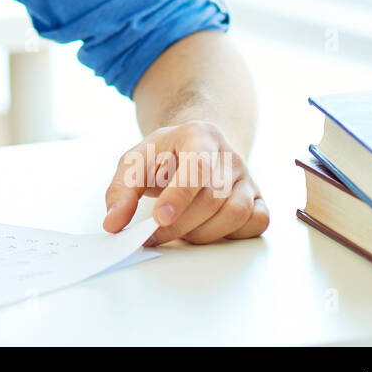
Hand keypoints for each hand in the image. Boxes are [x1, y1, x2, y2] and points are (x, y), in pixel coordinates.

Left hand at [102, 119, 268, 245]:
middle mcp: (230, 155)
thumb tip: (113, 224)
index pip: (198, 167)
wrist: (194, 148)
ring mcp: (248, 177)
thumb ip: (121, 191)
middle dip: (180, 225)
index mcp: (200, 136)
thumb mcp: (135, 163)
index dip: (180, 196)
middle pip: (213, 198)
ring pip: (236, 214)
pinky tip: (207, 228)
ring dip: (203, 233)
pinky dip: (231, 234)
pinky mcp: (258, 198)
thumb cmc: (164, 156)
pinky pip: (255, 223)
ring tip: (179, 229)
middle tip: (153, 234)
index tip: (159, 218)